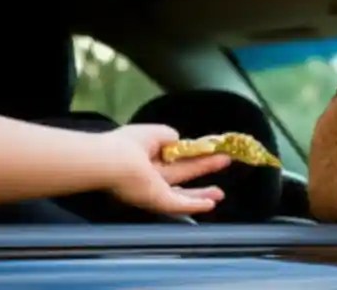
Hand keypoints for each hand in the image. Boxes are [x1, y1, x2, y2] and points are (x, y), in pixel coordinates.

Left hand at [99, 124, 230, 214]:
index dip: (190, 152)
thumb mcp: (153, 132)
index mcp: (146, 157)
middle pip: (182, 173)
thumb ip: (168, 136)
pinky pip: (180, 205)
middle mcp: (150, 176)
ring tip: (220, 194)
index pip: (172, 156)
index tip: (210, 148)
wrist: (111, 163)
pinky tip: (210, 204)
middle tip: (224, 162)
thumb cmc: (127, 144)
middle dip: (203, 168)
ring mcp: (154, 190)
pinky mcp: (158, 201)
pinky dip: (196, 205)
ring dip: (202, 193)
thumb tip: (179, 140)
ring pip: (183, 193)